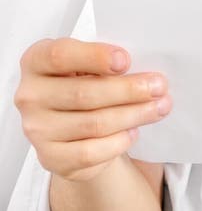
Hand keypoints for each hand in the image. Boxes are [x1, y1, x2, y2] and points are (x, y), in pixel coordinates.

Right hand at [13, 37, 172, 181]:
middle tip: (159, 85)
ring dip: (133, 114)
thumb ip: (105, 61)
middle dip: (128, 89)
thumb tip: (145, 72)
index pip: (61, 55)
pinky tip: (135, 130)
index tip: (126, 60)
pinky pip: (90, 152)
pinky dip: (118, 141)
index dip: (94, 56)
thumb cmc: (82, 78)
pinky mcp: (50, 158)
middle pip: (84, 93)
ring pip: (93, 124)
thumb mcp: (87, 61)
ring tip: (159, 106)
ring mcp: (37, 129)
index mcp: (36, 60)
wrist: (69, 121)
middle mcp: (30, 95)